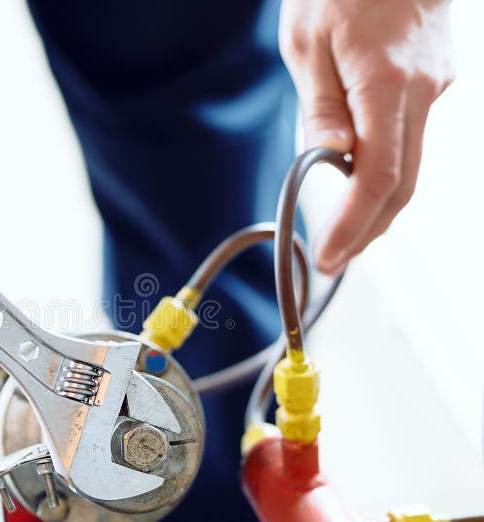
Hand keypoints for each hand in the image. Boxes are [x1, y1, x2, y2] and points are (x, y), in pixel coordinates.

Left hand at [279, 0, 452, 273]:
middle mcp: (423, 89)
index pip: (378, 177)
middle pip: (402, 183)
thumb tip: (332, 158)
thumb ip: (321, 105)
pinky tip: (357, 175)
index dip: (355, 225)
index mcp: (386, 82)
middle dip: (368, 228)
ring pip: (410, 162)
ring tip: (342, 229)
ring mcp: (437, 83)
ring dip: (377, 202)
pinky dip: (385, 165)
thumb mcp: (306, 41)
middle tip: (335, 257)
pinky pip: (410, 134)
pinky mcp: (436, 77)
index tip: (330, 256)